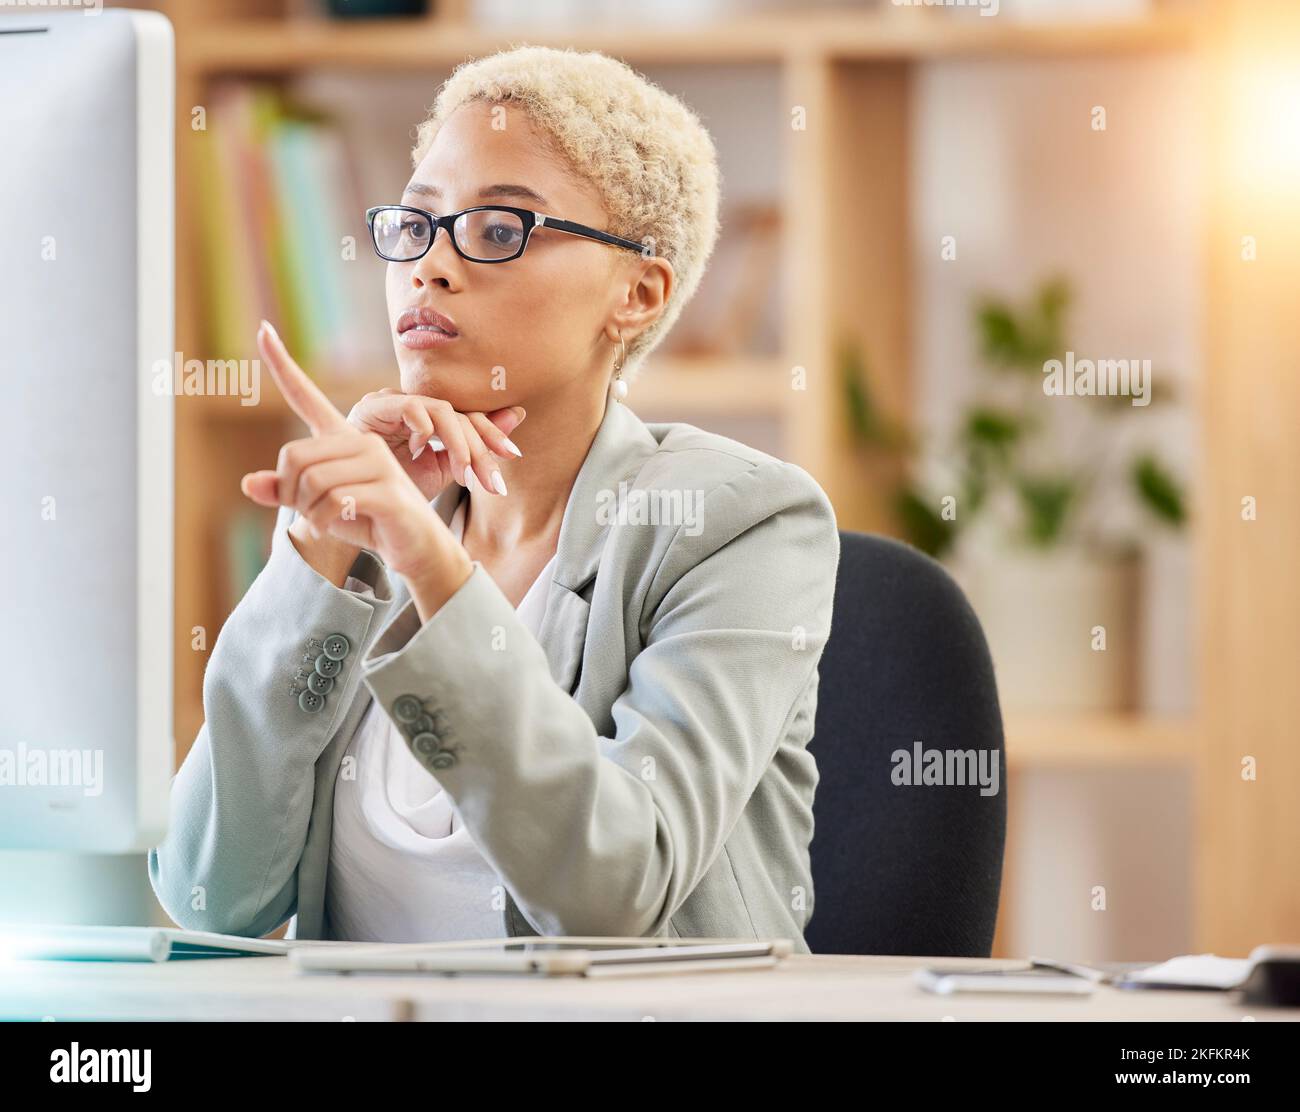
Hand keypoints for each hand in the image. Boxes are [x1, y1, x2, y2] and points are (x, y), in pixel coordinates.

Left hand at [239, 321, 465, 580]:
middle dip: (292, 494)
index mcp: (344, 437)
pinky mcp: (388, 490)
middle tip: (312, 512)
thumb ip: (287, 493)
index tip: (263, 330)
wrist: (415, 546)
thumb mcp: (320, 505)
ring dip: (311, 511)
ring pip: (312, 482)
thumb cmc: (368, 520)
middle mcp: (363, 441)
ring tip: (330, 520)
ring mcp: (379, 463)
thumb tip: (247, 484)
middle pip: (295, 457)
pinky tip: (342, 524)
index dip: (282, 364)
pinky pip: (335, 501)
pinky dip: (327, 520)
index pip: (306, 395)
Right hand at [346, 388, 523, 501]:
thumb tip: (518, 413)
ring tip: (465, 472)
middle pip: (458, 414)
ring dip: (458, 442)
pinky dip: (423, 426)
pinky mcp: (373, 407)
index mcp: (431, 418)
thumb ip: (475, 447)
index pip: (469, 418)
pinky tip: (425, 450)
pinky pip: (408, 406)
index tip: (512, 455)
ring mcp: (393, 403)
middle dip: (479, 447)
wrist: (357, 509)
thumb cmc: (396, 487)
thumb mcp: (443, 470)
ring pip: (440, 410)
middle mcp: (414, 405)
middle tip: (491, 479)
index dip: (492, 434)